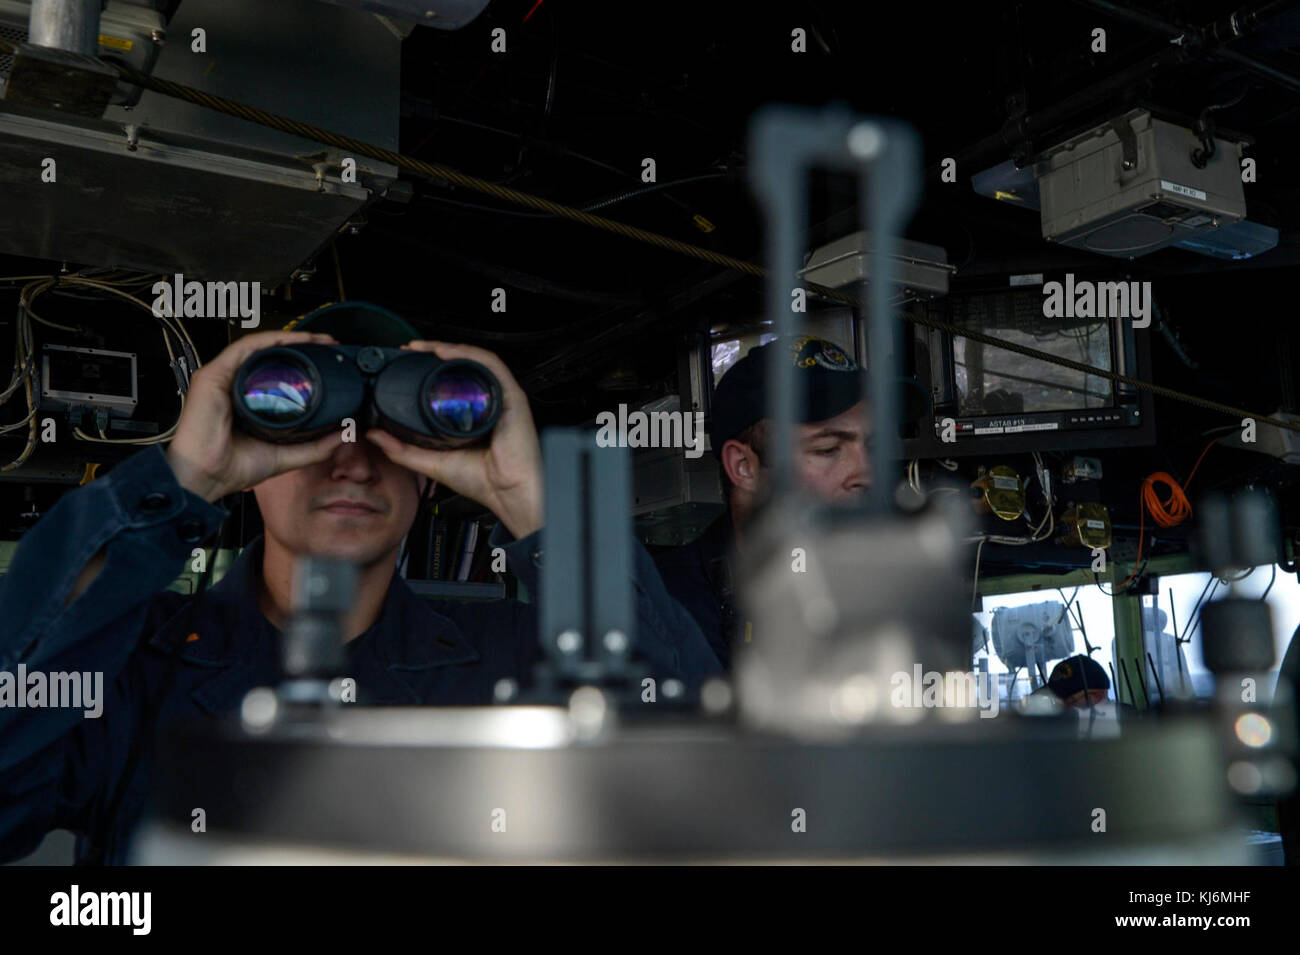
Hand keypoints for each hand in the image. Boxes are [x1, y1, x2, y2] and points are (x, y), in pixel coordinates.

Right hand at [166, 329, 343, 501]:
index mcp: (247, 400)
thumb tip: (344, 434)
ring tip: (316, 340)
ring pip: (259, 348)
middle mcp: (234, 385)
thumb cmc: (233, 467)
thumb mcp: (286, 454)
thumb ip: (315, 446)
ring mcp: (222, 377)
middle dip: (300, 346)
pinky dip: (269, 341)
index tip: (329, 360)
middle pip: (269, 356)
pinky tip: (291, 341)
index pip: (276, 371)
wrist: (207, 476)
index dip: (303, 362)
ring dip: (290, 339)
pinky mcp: (213, 374)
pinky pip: (244, 348)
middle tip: (327, 344)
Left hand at [365, 341, 543, 538]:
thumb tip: (374, 436)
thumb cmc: (484, 482)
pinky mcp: (512, 396)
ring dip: (449, 348)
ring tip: (426, 347)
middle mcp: (487, 402)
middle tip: (411, 349)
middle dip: (436, 351)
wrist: (507, 493)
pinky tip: (448, 353)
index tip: (408, 360)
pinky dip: (468, 355)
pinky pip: (491, 366)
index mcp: (473, 414)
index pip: (451, 381)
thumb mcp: (432, 463)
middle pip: (463, 365)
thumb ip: (402, 450)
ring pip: (475, 360)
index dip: (429, 366)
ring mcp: (500, 397)